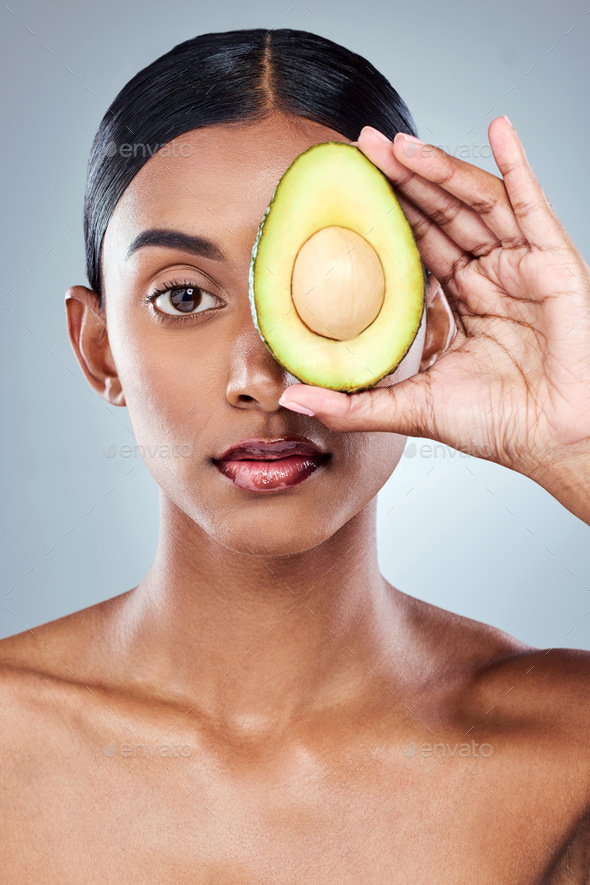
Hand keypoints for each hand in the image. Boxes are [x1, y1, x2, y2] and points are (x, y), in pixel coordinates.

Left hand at [278, 117, 589, 520]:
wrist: (551, 441)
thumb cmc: (499, 425)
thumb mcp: (412, 410)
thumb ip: (354, 404)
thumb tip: (294, 399)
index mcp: (463, 302)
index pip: (419, 244)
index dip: (387, 215)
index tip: (349, 191)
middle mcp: (491, 277)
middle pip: (442, 214)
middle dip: (402, 180)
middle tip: (362, 149)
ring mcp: (522, 266)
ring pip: (476, 204)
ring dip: (439, 169)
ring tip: (399, 145)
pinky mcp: (553, 262)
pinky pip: (532, 204)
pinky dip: (518, 163)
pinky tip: (498, 129)